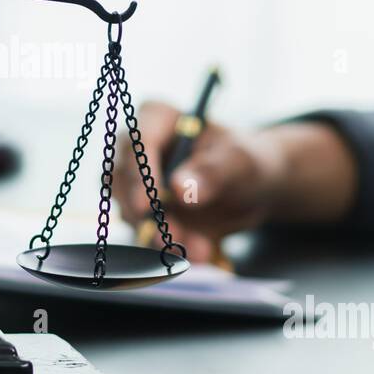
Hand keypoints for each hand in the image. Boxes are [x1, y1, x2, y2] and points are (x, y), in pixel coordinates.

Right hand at [113, 102, 356, 263]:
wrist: (252, 190)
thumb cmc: (244, 160)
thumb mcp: (239, 161)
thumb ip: (213, 171)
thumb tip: (179, 188)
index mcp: (157, 120)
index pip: (137, 141)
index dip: (139, 173)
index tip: (146, 205)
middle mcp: (138, 152)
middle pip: (121, 180)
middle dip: (145, 214)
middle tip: (173, 237)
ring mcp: (137, 187)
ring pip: (131, 213)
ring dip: (160, 236)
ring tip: (199, 249)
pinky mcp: (145, 217)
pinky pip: (146, 236)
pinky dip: (170, 249)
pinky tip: (200, 253)